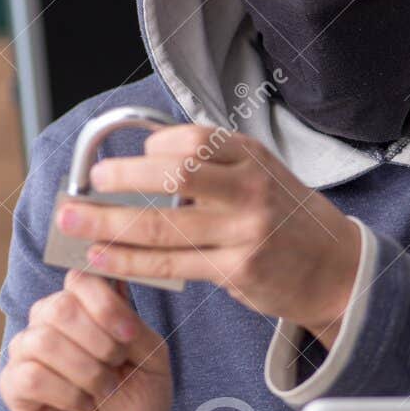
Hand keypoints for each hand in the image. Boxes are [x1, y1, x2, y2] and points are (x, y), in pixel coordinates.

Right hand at [0, 270, 171, 410]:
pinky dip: (66, 393)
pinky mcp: (13, 387)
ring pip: (43, 340)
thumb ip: (134, 325)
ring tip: (103, 390)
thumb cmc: (134, 400)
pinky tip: (81, 405)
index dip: (105, 304)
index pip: (79, 279)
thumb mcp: (153, 361)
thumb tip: (115, 285)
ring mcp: (27, 353)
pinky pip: (29, 376)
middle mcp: (49, 323)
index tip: (129, 336)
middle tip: (117, 366)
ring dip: (85, 370)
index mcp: (83, 309)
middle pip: (59, 306)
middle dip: (99, 341)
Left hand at [55, 126, 362, 348]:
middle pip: (175, 173)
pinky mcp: (237, 270)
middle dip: (122, 177)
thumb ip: (214, 166)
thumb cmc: (289, 220)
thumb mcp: (262, 175)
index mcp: (251, 156)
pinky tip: (102, 257)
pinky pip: (171, 264)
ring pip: (164, 224)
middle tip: (90, 182)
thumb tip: (147, 160)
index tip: (127, 159)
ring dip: (109, 222)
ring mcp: (245, 230)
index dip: (151, 148)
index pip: (191, 140)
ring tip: (73, 219)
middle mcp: (249, 188)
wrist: (336, 269)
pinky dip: (130, 261)